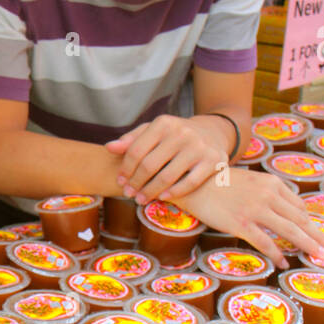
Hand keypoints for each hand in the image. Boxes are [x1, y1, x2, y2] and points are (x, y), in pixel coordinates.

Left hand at [104, 114, 230, 202]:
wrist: (213, 132)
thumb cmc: (175, 135)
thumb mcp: (154, 131)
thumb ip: (131, 139)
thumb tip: (109, 148)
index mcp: (164, 123)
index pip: (136, 150)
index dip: (125, 169)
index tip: (120, 181)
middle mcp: (182, 133)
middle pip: (149, 165)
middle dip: (136, 183)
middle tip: (129, 194)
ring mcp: (198, 147)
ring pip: (167, 177)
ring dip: (151, 192)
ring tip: (141, 199)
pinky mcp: (213, 161)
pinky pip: (189, 183)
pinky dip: (173, 193)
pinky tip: (162, 198)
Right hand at [170, 168, 323, 268]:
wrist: (194, 184)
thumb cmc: (221, 184)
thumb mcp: (251, 181)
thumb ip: (269, 193)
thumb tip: (286, 209)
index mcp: (272, 184)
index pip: (299, 206)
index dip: (312, 223)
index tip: (321, 235)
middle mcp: (268, 195)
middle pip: (301, 219)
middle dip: (318, 237)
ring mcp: (255, 210)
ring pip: (289, 231)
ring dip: (307, 246)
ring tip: (318, 257)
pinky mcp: (241, 223)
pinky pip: (265, 242)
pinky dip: (277, 254)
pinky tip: (284, 263)